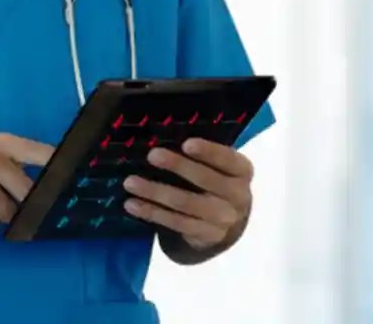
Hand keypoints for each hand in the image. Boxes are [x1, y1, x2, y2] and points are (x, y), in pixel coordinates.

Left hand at [122, 139, 253, 250]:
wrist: (228, 222)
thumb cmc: (216, 180)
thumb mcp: (217, 166)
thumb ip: (200, 154)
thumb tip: (162, 135)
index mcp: (242, 171)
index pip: (228, 159)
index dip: (209, 152)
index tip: (186, 144)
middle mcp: (238, 196)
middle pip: (206, 180)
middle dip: (177, 166)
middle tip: (152, 155)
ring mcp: (224, 219)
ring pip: (186, 204)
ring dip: (156, 192)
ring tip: (130, 182)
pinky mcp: (207, 236)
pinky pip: (176, 224)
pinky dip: (152, 212)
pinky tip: (132, 204)